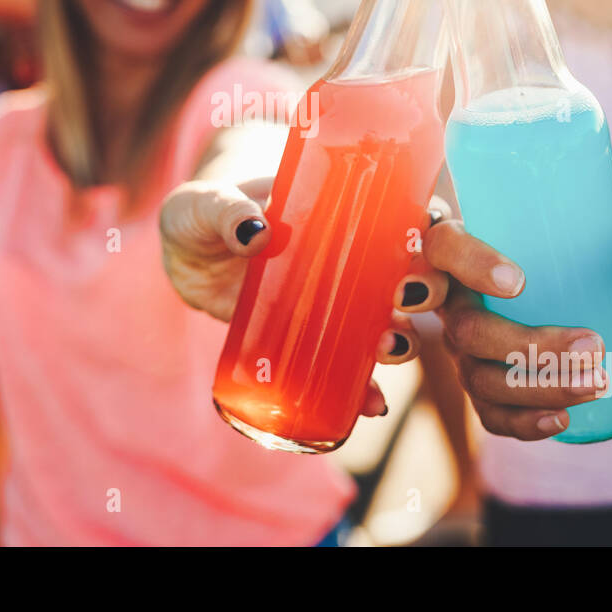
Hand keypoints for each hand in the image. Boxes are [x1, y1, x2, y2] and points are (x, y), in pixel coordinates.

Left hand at [160, 178, 452, 415]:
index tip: (430, 236)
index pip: (401, 212)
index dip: (429, 225)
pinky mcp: (313, 342)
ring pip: (392, 324)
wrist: (181, 261)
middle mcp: (350, 258)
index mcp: (338, 210)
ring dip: (402, 340)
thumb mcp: (207, 207)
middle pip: (411, 272)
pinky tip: (369, 404)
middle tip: (404, 296)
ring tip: (388, 349)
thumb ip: (226, 212)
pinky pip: (351, 370)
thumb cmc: (200, 216)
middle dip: (426, 289)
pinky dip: (365, 389)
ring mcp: (335, 304)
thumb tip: (254, 232)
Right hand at [424, 194, 611, 440]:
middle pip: (467, 330)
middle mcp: (451, 299)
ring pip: (479, 378)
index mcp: (459, 245)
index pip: (445, 248)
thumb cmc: (558, 234)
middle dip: (527, 347)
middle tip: (592, 346)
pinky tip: (562, 419)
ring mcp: (460, 347)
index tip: (518, 282)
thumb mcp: (593, 215)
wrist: (541, 274)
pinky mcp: (481, 380)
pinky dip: (522, 423)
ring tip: (597, 384)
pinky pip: (488, 412)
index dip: (471, 268)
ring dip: (537, 388)